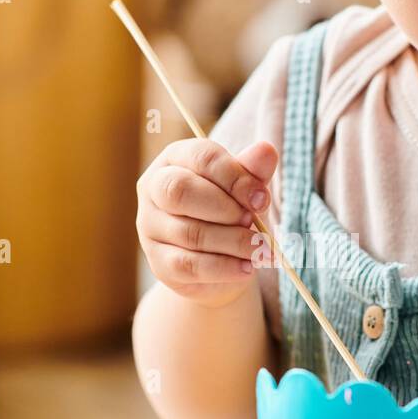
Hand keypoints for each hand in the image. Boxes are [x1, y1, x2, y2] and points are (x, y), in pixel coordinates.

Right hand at [136, 138, 277, 308]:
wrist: (222, 261)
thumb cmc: (231, 212)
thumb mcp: (244, 189)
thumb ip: (253, 171)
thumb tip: (266, 150)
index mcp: (175, 158)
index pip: (201, 157)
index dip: (234, 177)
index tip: (262, 198)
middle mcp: (154, 189)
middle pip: (180, 190)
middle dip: (225, 207)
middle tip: (252, 220)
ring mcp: (151, 227)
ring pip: (190, 232)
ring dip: (233, 241)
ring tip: (260, 248)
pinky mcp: (158, 262)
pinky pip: (189, 265)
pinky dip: (224, 268)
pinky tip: (247, 268)